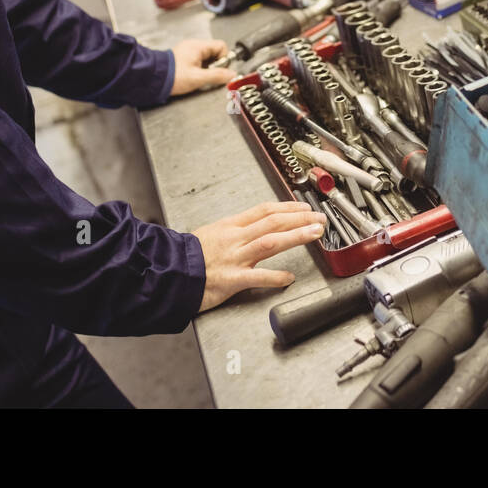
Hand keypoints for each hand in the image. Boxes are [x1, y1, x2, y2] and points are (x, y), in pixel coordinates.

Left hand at [170, 38, 234, 94]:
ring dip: (207, 67)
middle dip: (215, 64)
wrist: (154, 78)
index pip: (221, 46)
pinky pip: (198, 60)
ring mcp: (188, 50)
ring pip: (207, 57)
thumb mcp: (198, 78)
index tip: (219, 70)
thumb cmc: (173, 76)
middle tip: (208, 74)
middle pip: (214, 51)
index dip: (223, 58)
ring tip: (199, 76)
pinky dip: (199, 67)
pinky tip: (193, 75)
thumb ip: (217, 76)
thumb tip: (232, 74)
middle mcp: (193, 45)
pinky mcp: (184, 57)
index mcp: (198, 46)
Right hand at [191, 201, 326, 312]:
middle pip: (273, 222)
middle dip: (300, 218)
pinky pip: (257, 277)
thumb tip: (253, 228)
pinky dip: (275, 277)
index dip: (288, 207)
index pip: (265, 211)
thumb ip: (233, 231)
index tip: (305, 207)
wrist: (166, 271)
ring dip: (295, 236)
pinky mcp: (230, 280)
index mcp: (230, 226)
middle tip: (320, 218)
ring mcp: (234, 258)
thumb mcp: (210, 233)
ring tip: (315, 234)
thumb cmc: (187, 256)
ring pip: (270, 242)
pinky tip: (289, 278)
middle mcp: (235, 239)